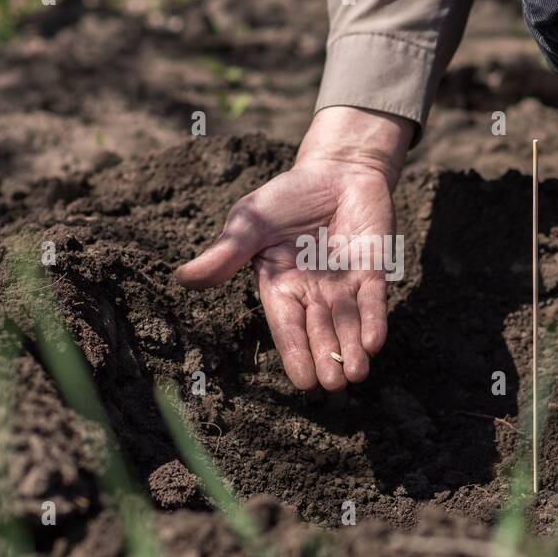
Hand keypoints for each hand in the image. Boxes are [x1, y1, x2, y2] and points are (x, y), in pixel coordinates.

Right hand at [175, 106, 412, 390]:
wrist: (335, 170)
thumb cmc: (286, 198)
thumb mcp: (250, 222)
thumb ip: (225, 253)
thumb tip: (183, 278)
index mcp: (281, 287)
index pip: (287, 326)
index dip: (294, 352)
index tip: (303, 381)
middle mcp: (314, 294)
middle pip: (319, 332)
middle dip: (325, 358)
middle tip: (332, 386)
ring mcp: (345, 284)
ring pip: (348, 323)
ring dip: (351, 349)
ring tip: (354, 374)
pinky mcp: (374, 270)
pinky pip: (373, 300)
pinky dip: (374, 321)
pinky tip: (374, 343)